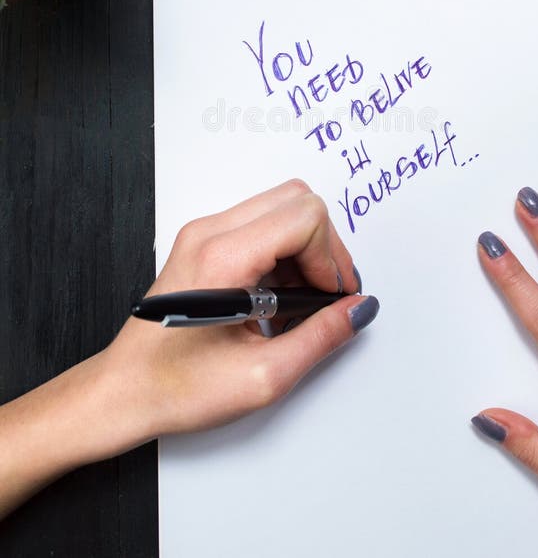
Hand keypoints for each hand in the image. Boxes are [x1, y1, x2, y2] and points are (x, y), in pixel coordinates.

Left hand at [0, 179, 378, 517]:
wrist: (124, 392)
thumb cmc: (176, 388)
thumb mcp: (264, 376)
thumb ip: (321, 336)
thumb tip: (358, 310)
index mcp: (222, 259)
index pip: (304, 217)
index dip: (331, 257)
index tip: (332, 297)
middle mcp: (209, 234)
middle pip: (296, 199)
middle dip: (324, 246)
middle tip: (326, 295)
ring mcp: (204, 234)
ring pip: (282, 207)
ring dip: (306, 249)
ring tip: (301, 303)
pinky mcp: (204, 243)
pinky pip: (262, 224)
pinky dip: (285, 253)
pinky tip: (280, 298)